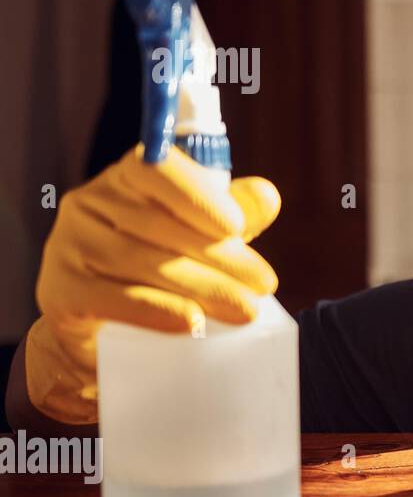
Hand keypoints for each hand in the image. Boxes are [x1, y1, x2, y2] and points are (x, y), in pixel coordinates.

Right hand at [25, 143, 280, 423]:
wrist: (103, 327)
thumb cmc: (159, 268)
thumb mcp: (200, 235)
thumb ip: (232, 213)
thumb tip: (266, 196)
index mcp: (124, 178)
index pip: (155, 170)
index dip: (196, 196)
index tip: (237, 228)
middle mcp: (88, 203)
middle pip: (157, 226)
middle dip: (220, 257)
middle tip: (264, 284)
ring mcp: (67, 246)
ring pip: (141, 263)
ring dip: (202, 287)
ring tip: (245, 309)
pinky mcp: (61, 291)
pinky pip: (113, 298)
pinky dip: (158, 311)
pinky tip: (193, 323)